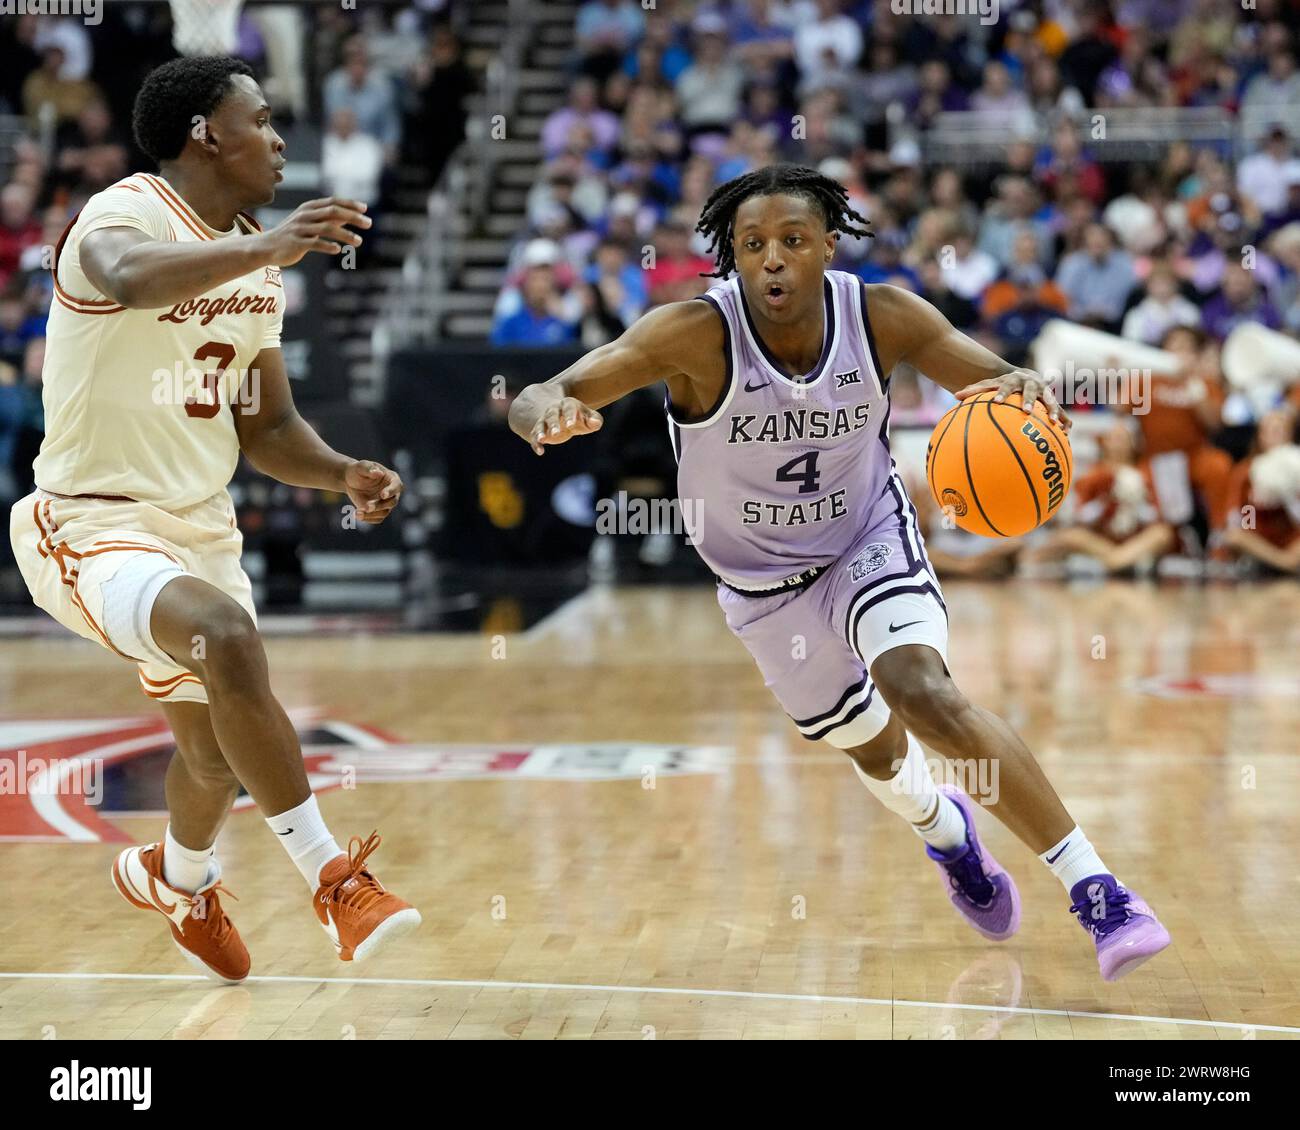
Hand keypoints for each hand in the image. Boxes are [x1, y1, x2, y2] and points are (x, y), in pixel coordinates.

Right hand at [259, 197, 371, 266]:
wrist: (268, 247)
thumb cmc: (294, 234)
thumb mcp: (311, 223)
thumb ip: (330, 219)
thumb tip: (352, 216)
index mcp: (309, 208)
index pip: (333, 202)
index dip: (350, 204)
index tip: (365, 208)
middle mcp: (305, 215)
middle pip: (333, 212)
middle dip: (353, 216)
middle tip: (369, 223)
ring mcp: (300, 229)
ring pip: (327, 228)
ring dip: (345, 234)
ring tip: (359, 241)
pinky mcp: (297, 243)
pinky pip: (315, 244)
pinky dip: (328, 246)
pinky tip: (338, 250)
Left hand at [344, 459, 401, 523]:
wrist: (351, 480)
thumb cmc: (358, 470)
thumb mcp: (362, 467)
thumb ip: (369, 469)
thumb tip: (378, 473)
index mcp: (392, 479)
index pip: (397, 486)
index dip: (391, 491)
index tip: (382, 495)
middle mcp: (392, 492)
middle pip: (392, 502)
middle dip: (379, 505)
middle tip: (367, 507)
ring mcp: (386, 503)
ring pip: (384, 512)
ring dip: (371, 514)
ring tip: (357, 513)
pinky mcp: (379, 511)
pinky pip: (377, 519)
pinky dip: (367, 519)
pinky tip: (357, 515)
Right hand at [529, 397, 601, 454]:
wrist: (563, 415)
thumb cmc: (580, 418)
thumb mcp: (589, 417)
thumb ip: (595, 419)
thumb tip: (595, 423)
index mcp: (568, 404)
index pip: (569, 407)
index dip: (570, 416)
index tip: (572, 425)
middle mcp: (554, 410)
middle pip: (552, 415)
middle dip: (553, 424)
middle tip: (556, 433)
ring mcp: (545, 420)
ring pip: (541, 424)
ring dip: (540, 432)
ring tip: (541, 439)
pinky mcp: (540, 431)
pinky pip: (535, 436)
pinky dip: (536, 443)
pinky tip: (540, 452)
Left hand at [954, 367, 1071, 430]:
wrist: (1026, 375)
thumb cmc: (1003, 384)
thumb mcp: (989, 385)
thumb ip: (974, 391)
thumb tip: (954, 395)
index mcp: (1013, 379)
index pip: (1006, 385)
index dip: (1002, 393)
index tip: (997, 402)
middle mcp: (1030, 384)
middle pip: (1030, 391)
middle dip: (1029, 400)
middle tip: (1026, 411)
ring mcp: (1043, 392)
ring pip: (1050, 400)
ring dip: (1053, 410)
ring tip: (1055, 423)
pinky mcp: (1052, 402)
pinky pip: (1060, 411)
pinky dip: (1065, 420)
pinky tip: (1067, 432)